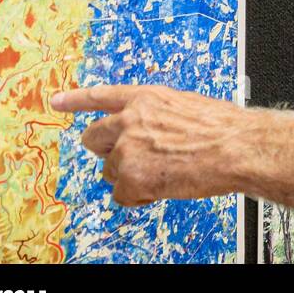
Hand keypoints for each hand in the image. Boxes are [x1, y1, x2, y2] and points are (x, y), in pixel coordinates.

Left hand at [51, 84, 249, 206]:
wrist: (237, 147)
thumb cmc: (223, 129)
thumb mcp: (186, 107)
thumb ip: (157, 115)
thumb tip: (148, 133)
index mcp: (146, 98)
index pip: (101, 96)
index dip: (75, 100)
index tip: (56, 101)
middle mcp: (130, 119)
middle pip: (93, 137)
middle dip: (106, 151)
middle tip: (128, 161)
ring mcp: (127, 148)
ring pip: (110, 171)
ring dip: (132, 176)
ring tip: (165, 173)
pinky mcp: (131, 176)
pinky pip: (122, 195)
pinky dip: (140, 196)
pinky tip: (164, 187)